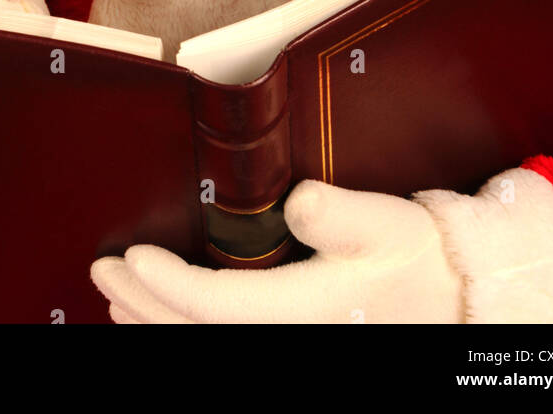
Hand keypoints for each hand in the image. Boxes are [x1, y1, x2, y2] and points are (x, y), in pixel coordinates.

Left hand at [90, 180, 463, 323]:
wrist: (451, 301)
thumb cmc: (414, 259)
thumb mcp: (384, 224)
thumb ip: (339, 213)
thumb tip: (297, 201)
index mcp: (301, 312)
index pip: (211, 307)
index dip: (163, 283)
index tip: (130, 254)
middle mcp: (286, 341)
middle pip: (191, 336)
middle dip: (139, 305)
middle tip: (102, 271)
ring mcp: (287, 350)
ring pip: (200, 352)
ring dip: (152, 328)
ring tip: (118, 301)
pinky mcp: (290, 345)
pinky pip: (222, 351)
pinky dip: (181, 339)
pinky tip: (164, 325)